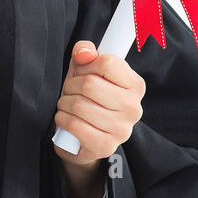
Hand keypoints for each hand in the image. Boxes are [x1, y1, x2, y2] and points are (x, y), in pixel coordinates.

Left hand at [53, 39, 145, 170]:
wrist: (81, 135)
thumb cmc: (86, 96)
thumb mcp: (85, 68)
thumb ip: (85, 51)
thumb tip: (84, 53)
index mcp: (135, 85)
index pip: (108, 62)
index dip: (88, 64)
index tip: (84, 71)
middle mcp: (133, 108)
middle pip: (90, 84)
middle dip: (72, 85)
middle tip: (72, 91)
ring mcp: (122, 130)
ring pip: (79, 105)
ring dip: (65, 103)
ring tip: (69, 106)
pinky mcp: (105, 146)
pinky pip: (74, 125)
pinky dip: (63, 119)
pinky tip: (66, 119)